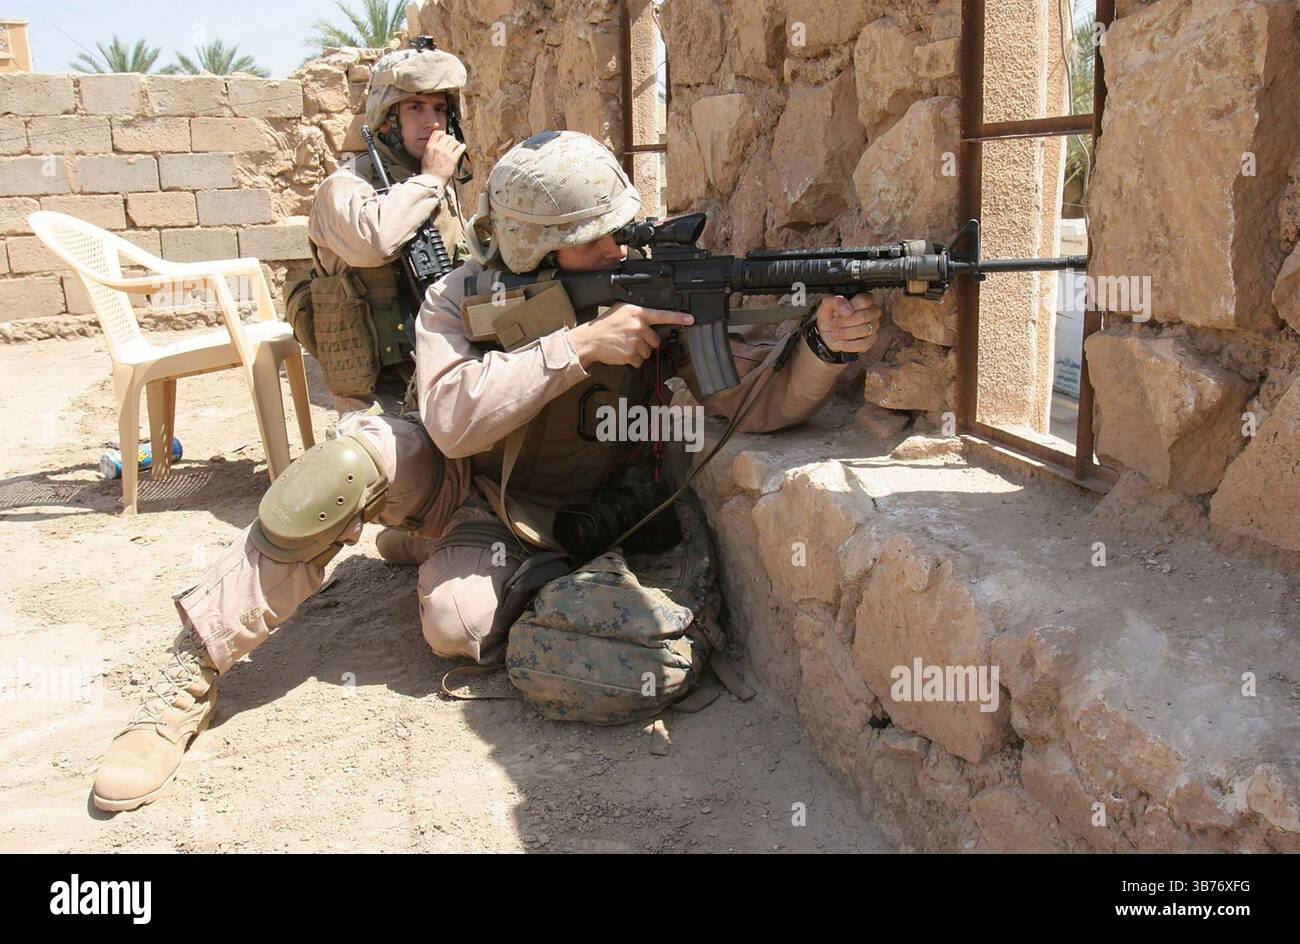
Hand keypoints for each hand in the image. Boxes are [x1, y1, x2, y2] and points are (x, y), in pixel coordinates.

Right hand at [420, 130, 466, 186]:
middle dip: (450, 138)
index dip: (442, 133)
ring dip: (456, 143)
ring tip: (457, 145)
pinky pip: (459, 150)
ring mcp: (446, 153)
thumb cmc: (428, 171)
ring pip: (454, 142)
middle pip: (447, 136)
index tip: (444, 136)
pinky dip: (462, 147)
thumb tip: (436, 144)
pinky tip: (463, 146)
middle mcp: (438, 148)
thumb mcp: (425, 157)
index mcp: (430, 147)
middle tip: (452, 141)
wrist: (432, 181)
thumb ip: (431, 149)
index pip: (437, 133)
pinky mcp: (453, 159)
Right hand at [568, 304, 694, 368]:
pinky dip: (632, 360)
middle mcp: (638, 326)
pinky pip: (639, 361)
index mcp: (638, 313)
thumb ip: (637, 314)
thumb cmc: (604, 325)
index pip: (662, 315)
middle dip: (647, 343)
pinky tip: (622, 353)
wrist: (590, 339)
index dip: (679, 317)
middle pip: (655, 340)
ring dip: (639, 352)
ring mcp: (635, 341)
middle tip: (634, 340)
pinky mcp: (631, 354)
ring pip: (647, 352)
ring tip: (624, 345)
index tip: (691, 319)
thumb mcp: (621, 311)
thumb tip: (648, 319)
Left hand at [815, 292, 882, 354]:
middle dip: (844, 322)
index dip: (849, 307)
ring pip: (864, 330)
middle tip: (833, 324)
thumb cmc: (830, 315)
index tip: (837, 313)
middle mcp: (873, 311)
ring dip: (845, 333)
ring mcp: (874, 326)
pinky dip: (849, 345)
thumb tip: (847, 310)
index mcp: (865, 298)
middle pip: (863, 316)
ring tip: (835, 333)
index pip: (863, 301)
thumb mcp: (827, 304)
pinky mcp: (871, 340)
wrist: (827, 332)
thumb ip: (835, 301)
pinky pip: (864, 344)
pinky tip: (840, 343)